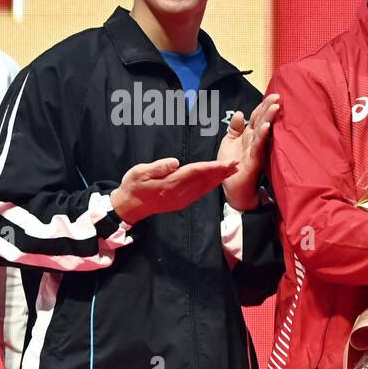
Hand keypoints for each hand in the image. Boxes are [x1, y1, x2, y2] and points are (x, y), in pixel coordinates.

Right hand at [111, 158, 237, 223]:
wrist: (130, 206)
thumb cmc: (133, 185)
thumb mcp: (139, 172)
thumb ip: (158, 167)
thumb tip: (175, 162)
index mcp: (170, 184)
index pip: (196, 173)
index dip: (213, 167)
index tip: (227, 162)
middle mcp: (180, 194)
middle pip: (205, 180)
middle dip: (222, 172)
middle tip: (237, 164)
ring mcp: (182, 200)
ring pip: (205, 187)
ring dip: (219, 178)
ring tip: (232, 170)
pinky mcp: (182, 202)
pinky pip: (201, 192)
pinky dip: (211, 185)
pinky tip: (218, 180)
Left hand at [218, 93, 280, 210]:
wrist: (233, 188)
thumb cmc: (232, 165)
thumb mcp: (229, 142)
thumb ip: (235, 127)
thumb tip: (241, 113)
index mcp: (249, 135)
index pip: (257, 117)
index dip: (263, 106)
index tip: (273, 95)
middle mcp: (255, 141)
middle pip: (263, 121)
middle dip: (269, 108)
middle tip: (278, 97)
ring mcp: (256, 150)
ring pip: (263, 131)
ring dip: (269, 119)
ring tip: (275, 107)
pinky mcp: (254, 160)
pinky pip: (259, 146)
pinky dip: (263, 135)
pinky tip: (266, 127)